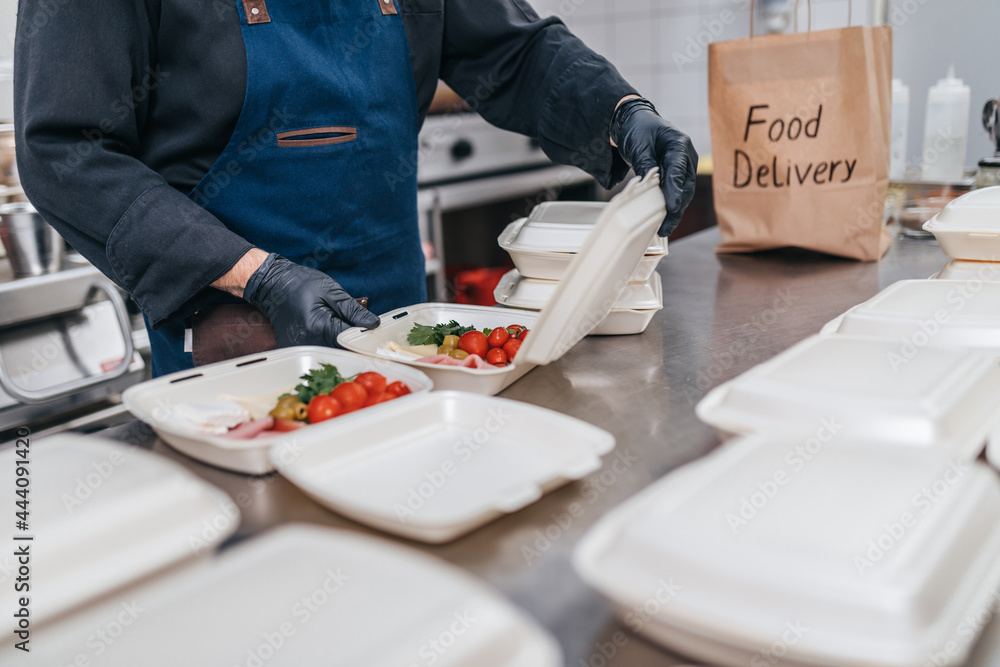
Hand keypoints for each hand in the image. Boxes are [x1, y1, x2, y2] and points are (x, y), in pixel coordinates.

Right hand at [242, 253, 379, 346]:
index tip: (373, 332)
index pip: (350, 340)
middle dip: (354, 339)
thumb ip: (352, 310)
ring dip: (342, 342)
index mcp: (318, 326)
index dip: (364, 336)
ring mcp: (300, 347)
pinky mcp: (297, 348)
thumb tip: (373, 324)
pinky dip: (329, 342)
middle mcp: (308, 342)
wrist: (272, 284)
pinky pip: (320, 349)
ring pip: (332, 351)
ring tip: (343, 325)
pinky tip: (330, 329)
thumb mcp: (330, 290)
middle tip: (361, 327)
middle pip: (341, 348)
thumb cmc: (300, 283)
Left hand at [611, 97, 698, 236]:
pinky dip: (670, 205)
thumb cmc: (638, 129)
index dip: (675, 191)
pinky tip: (663, 219)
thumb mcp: (639, 145)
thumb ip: (645, 164)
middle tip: (665, 226)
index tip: (672, 207)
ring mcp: (683, 166)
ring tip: (664, 228)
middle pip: (685, 186)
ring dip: (674, 211)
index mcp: (678, 144)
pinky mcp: (677, 174)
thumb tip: (649, 186)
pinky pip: (676, 192)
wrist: (635, 121)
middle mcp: (686, 156)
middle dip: (676, 208)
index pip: (678, 171)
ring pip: (683, 192)